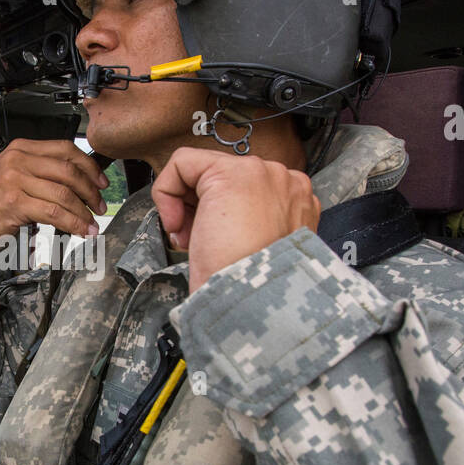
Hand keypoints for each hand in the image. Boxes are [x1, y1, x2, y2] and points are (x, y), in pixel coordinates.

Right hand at [0, 138, 109, 244]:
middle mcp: (18, 159)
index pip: (65, 149)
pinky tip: (79, 230)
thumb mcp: (16, 176)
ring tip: (91, 224)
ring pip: (63, 193)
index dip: (89, 166)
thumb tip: (81, 182)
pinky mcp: (14, 202)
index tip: (101, 182)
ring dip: (83, 212)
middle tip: (99, 206)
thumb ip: (42, 172)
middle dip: (90, 191)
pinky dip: (72, 223)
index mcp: (22, 148)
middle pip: (68, 170)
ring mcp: (14, 179)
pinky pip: (53, 212)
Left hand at [153, 148, 319, 293]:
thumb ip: (249, 225)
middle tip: (194, 243)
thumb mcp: (257, 252)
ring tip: (188, 239)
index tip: (209, 242)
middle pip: (223, 178)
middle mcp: (286, 183)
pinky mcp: (231, 173)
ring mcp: (263, 174)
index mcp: (297, 205)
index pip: (244, 192)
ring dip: (184, 205)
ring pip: (203, 169)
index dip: (217, 214)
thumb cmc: (251, 289)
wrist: (252, 302)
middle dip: (198, 209)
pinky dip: (166, 191)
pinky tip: (176, 225)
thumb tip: (218, 217)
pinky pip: (182, 162)